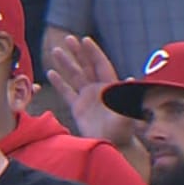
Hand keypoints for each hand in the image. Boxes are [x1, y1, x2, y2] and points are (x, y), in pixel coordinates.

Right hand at [46, 34, 135, 148]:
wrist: (113, 146)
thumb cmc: (123, 130)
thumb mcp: (127, 112)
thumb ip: (128, 97)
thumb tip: (132, 79)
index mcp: (110, 87)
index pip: (100, 65)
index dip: (93, 52)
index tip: (85, 39)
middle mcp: (98, 89)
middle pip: (85, 66)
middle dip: (77, 52)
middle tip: (67, 38)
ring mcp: (87, 98)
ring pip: (74, 76)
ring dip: (65, 63)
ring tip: (55, 51)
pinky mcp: (78, 108)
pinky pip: (66, 92)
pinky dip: (59, 83)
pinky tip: (51, 73)